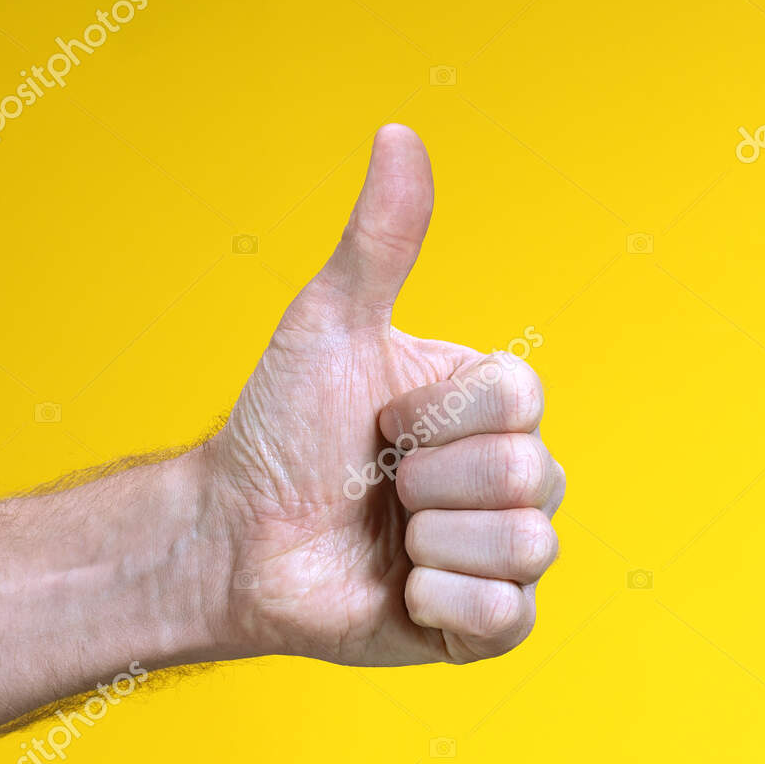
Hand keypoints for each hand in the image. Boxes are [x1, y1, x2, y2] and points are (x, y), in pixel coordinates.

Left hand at [205, 124, 564, 665]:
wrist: (233, 537)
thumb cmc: (280, 431)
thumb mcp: (327, 327)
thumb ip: (378, 242)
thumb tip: (399, 134)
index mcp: (492, 409)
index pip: (522, 399)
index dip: (435, 414)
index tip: (380, 420)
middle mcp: (512, 479)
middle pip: (531, 474)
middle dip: (425, 482)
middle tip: (377, 485)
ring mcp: (500, 555)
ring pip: (525, 546)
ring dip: (427, 543)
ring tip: (386, 539)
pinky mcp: (481, 629)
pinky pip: (507, 619)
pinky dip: (442, 604)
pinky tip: (399, 590)